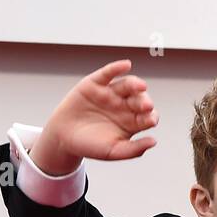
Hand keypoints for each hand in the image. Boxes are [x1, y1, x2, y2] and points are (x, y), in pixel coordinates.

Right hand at [30, 59, 158, 174]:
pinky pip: (108, 73)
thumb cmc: (90, 146)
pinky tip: (126, 65)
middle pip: (140, 100)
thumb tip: (154, 141)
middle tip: (146, 106)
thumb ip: (133, 149)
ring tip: (141, 87)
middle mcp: (124, 106)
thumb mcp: (113, 151)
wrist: (63, 137)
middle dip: (144, 101)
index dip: (151, 117)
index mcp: (132, 122)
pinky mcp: (96, 83)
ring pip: (128, 85)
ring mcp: (111, 93)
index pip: (148, 117)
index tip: (150, 120)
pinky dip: (117, 68)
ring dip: (136, 85)